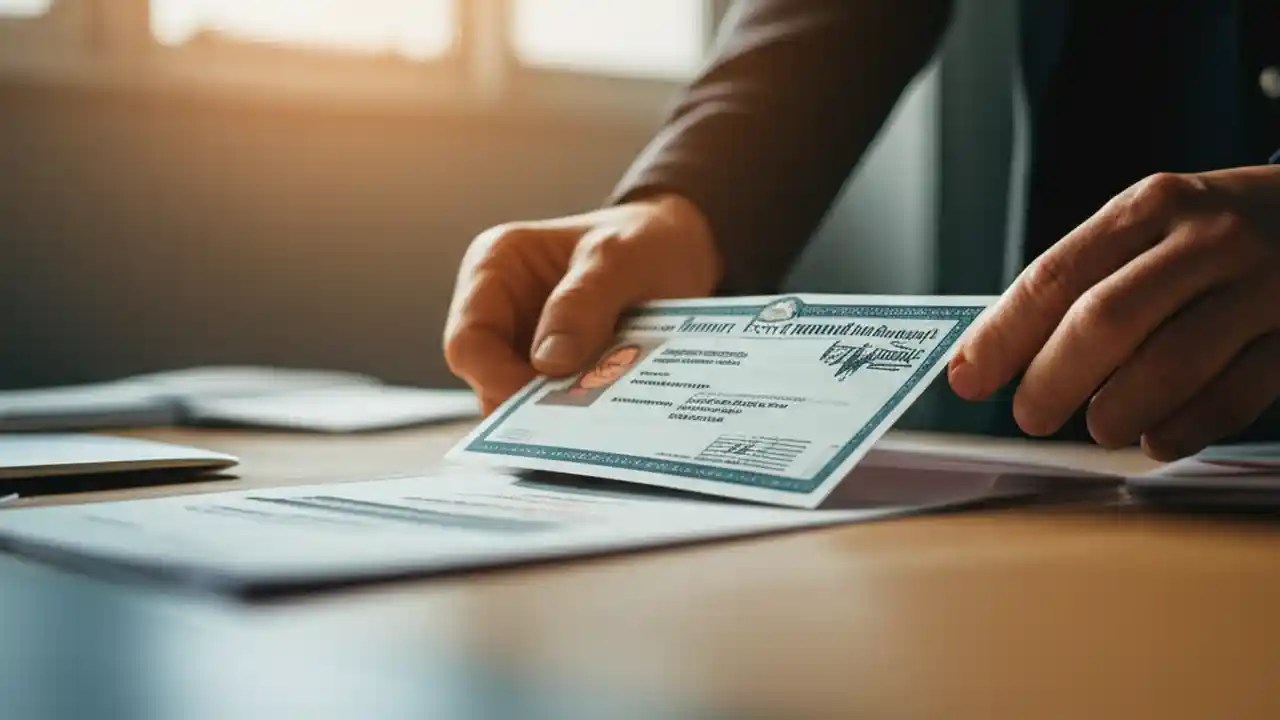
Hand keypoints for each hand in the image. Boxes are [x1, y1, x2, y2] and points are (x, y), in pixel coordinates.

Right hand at [445, 194, 721, 413]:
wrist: (679, 249)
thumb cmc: (643, 240)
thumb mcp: (620, 257)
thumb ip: (583, 301)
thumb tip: (549, 363)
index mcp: (494, 267)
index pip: (468, 341)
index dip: (497, 379)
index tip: (546, 403)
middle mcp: (499, 309)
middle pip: (488, 378)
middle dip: (530, 403)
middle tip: (583, 418)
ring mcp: (525, 343)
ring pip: (519, 400)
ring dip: (558, 412)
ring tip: (603, 414)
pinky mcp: (554, 370)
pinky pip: (553, 405)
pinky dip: (578, 412)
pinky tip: (610, 412)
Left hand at [949, 166, 1279, 459]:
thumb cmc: (1223, 233)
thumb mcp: (1158, 225)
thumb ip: (1089, 280)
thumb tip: (1002, 353)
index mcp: (1153, 207)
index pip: (1055, 276)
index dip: (1001, 337)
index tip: (966, 379)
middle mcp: (1209, 239)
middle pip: (1104, 321)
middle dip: (1052, 381)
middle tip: (1030, 415)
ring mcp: (1265, 286)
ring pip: (1169, 364)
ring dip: (1116, 411)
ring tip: (1099, 428)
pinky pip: (1234, 395)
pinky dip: (1183, 427)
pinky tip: (1158, 437)